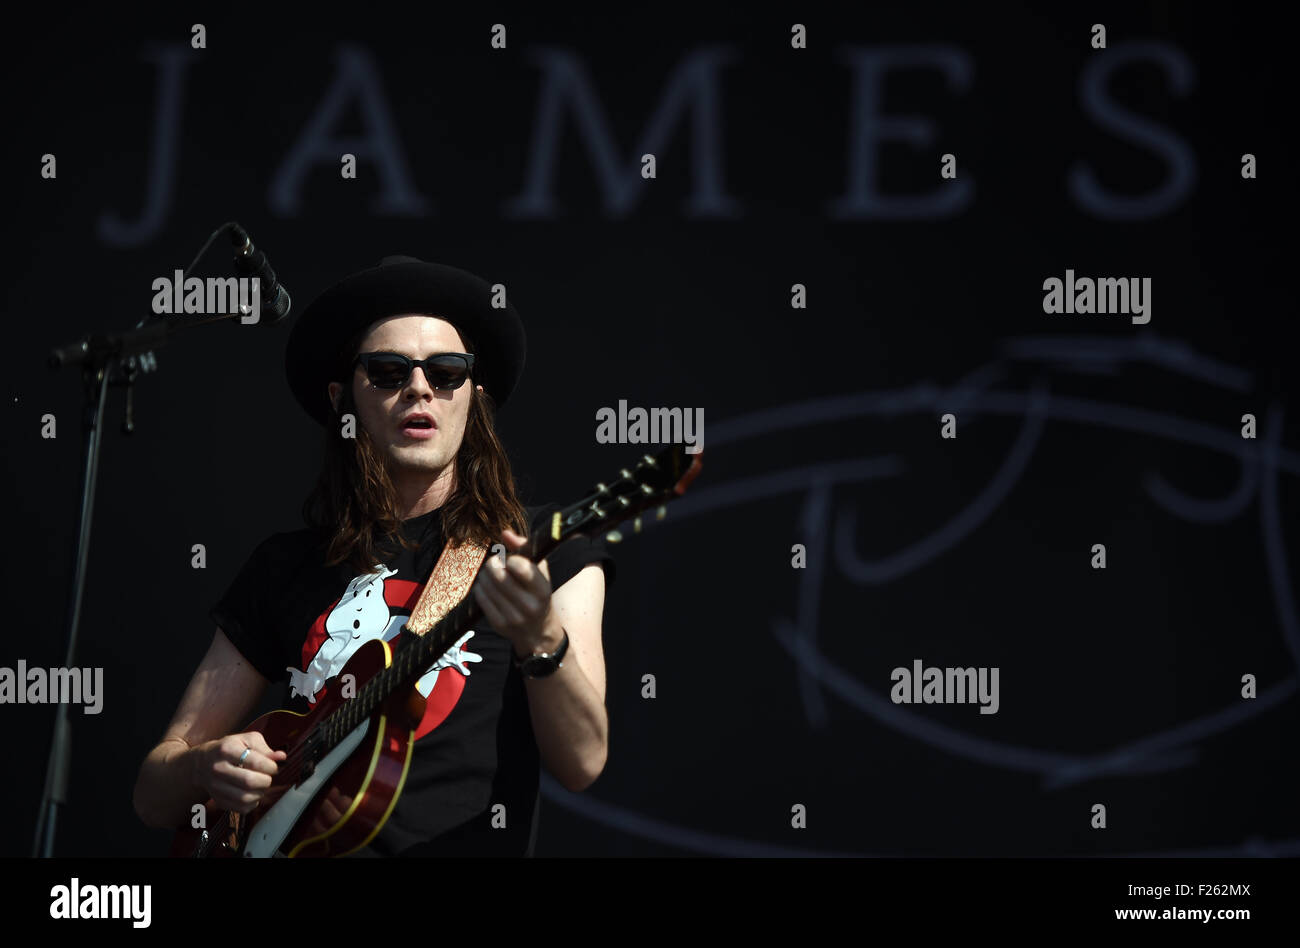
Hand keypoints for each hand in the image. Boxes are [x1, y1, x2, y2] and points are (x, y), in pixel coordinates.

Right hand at [193, 731, 286, 813]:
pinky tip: (252, 794)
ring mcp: (215, 786)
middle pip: (249, 782)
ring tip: (260, 786)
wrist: (202, 763)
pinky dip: (252, 804)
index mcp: (227, 749)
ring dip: (260, 793)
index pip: (255, 762)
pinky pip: (240, 808)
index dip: (270, 766)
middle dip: (265, 781)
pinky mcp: (217, 800)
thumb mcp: (245, 740)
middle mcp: (218, 768)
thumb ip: (264, 748)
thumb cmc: (229, 749)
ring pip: (244, 798)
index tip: (272, 767)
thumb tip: (281, 757)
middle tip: (266, 777)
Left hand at [472, 528, 559, 657]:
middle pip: (498, 574)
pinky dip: (481, 587)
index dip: (511, 558)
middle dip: (494, 563)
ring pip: (486, 584)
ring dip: (486, 575)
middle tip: (497, 563)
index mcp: (542, 590)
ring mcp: (512, 617)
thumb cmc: (537, 594)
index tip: (511, 559)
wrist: (537, 631)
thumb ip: (524, 549)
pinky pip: (480, 597)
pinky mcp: (498, 624)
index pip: (520, 567)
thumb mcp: (540, 571)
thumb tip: (505, 533)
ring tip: (492, 574)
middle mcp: (529, 606)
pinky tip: (488, 587)